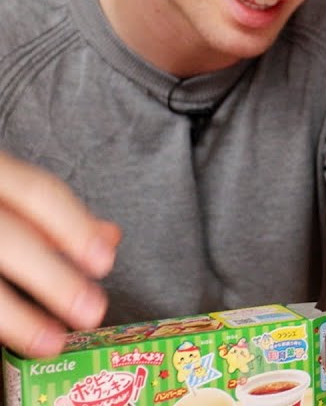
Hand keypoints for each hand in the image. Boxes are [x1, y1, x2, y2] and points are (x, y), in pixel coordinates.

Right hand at [0, 151, 119, 357]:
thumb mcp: (11, 191)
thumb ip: (53, 216)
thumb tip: (107, 238)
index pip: (39, 194)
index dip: (75, 228)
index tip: (103, 262)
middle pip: (10, 240)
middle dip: (53, 279)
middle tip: (90, 309)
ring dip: (18, 317)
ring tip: (50, 342)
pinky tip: (13, 334)